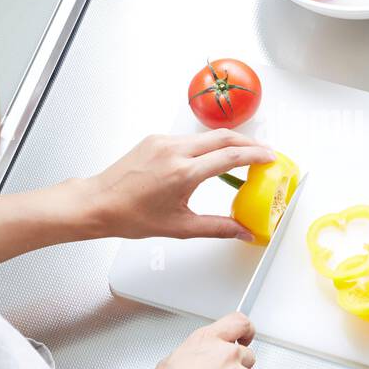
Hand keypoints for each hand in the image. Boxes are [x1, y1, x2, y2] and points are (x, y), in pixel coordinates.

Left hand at [84, 130, 274, 240]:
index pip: (230, 156)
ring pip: (206, 136)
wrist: (98, 203)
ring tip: (241, 157)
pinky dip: (206, 145)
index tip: (270, 158)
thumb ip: (218, 228)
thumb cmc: (131, 215)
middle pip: (223, 138)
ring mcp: (163, 141)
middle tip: (264, 153)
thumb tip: (243, 232)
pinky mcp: (155, 139)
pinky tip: (210, 159)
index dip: (255, 156)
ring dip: (228, 143)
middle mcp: (173, 150)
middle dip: (248, 144)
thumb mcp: (180, 227)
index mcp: (182, 172)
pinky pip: (189, 138)